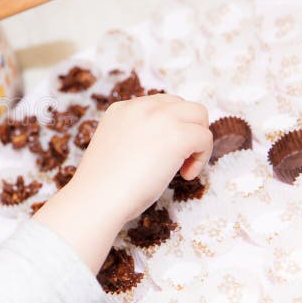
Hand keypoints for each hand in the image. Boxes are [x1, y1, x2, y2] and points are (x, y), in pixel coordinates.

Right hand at [73, 93, 211, 221]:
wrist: (96, 198)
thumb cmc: (103, 185)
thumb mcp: (115, 148)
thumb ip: (135, 136)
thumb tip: (162, 144)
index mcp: (121, 109)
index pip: (160, 105)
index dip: (168, 128)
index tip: (162, 152)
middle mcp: (141, 106)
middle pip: (182, 105)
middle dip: (187, 129)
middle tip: (178, 158)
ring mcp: (160, 118)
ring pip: (199, 114)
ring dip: (198, 139)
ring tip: (184, 166)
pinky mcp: (177, 136)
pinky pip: (205, 137)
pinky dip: (201, 157)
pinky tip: (186, 175)